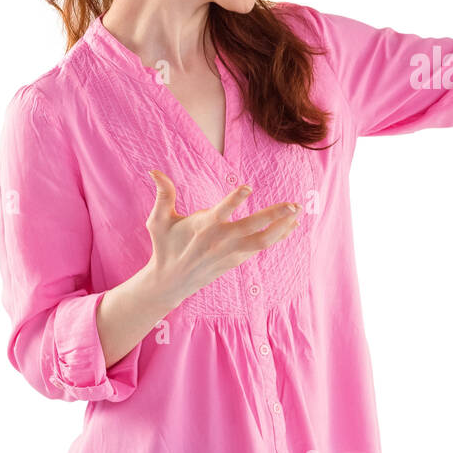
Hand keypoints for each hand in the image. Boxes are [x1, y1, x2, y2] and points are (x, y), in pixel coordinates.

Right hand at [143, 169, 300, 306]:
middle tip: (294, 205)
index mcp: (204, 226)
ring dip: (282, 228)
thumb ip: (163, 195)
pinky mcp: (237, 259)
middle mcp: (222, 239)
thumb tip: (154, 171)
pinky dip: (277, 236)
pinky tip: (290, 226)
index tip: (248, 187)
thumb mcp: (159, 221)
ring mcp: (232, 251)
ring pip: (263, 240)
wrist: (171, 281)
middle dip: (275, 215)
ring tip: (298, 215)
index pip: (222, 211)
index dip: (235, 199)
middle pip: (252, 226)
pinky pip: (262, 247)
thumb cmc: (166, 246)